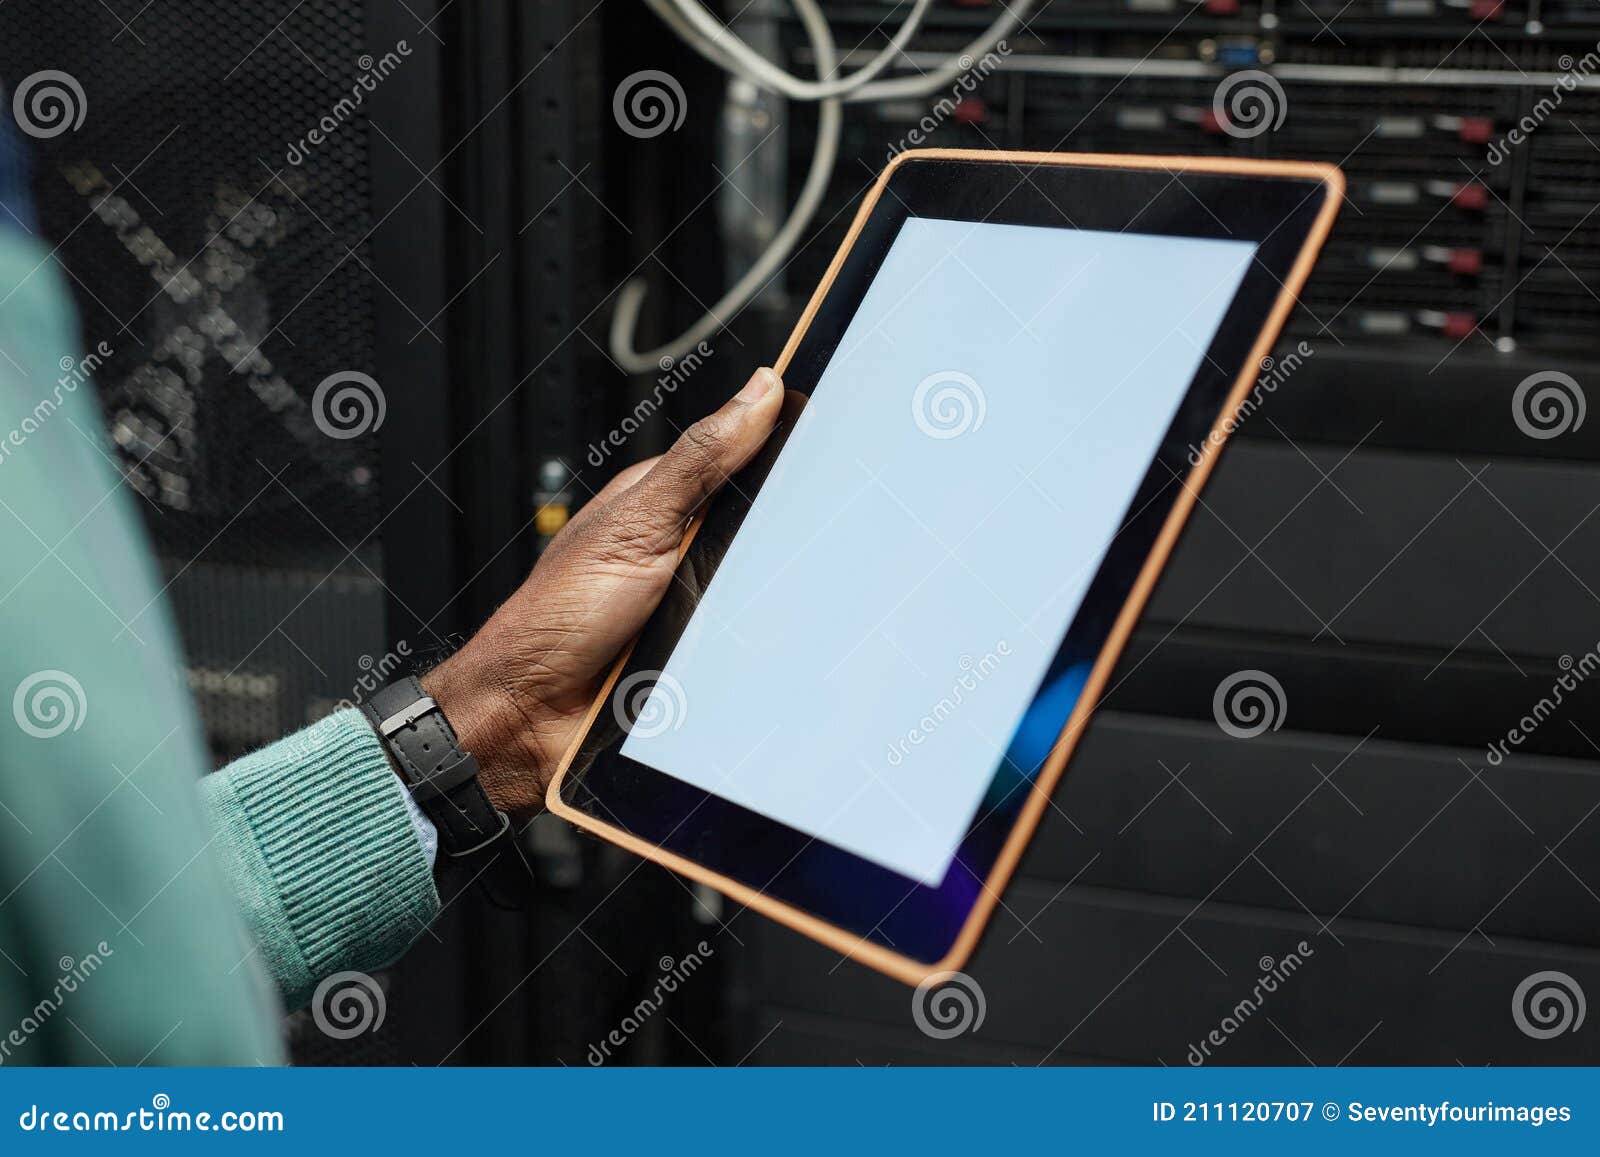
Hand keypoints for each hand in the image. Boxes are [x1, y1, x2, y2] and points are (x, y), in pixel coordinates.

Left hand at [421, 367, 784, 813]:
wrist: (534, 718)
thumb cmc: (557, 619)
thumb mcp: (637, 524)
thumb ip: (699, 461)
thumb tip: (759, 392)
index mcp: (667, 504)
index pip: (749, 460)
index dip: (793, 450)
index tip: (842, 436)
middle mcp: (687, 551)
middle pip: (771, 529)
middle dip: (795, 536)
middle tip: (815, 537)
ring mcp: (701, 605)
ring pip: (773, 590)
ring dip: (781, 598)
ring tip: (783, 598)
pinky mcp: (710, 657)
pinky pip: (762, 645)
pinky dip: (770, 648)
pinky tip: (773, 647)